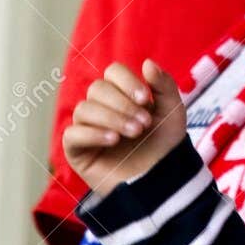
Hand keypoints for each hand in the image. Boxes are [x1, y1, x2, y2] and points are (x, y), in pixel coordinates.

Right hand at [64, 58, 186, 197]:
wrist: (162, 181)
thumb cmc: (166, 146)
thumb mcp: (172, 113)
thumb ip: (164, 85)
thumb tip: (147, 63)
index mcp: (122, 95)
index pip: (112, 72)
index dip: (127, 81)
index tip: (146, 99)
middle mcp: (101, 109)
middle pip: (97, 89)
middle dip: (123, 104)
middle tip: (144, 124)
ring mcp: (87, 129)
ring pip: (84, 109)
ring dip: (112, 118)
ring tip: (133, 133)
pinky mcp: (77, 152)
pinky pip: (72, 134)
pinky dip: (92, 133)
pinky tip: (113, 140)